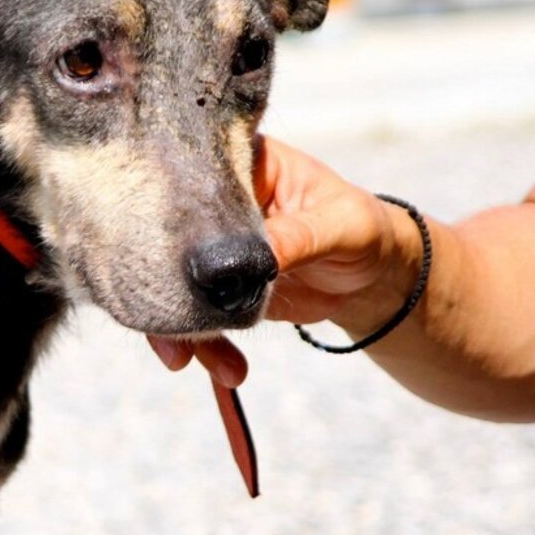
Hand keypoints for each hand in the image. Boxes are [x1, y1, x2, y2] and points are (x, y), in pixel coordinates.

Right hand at [147, 135, 420, 379]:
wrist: (375, 280)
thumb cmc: (363, 230)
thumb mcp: (342, 224)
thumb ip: (297, 236)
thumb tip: (252, 256)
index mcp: (238, 165)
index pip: (188, 178)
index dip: (165, 209)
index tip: (159, 247)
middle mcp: (211, 204)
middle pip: (163, 238)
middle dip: (162, 286)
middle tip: (171, 330)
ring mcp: (208, 252)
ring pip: (171, 285)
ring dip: (181, 330)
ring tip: (211, 364)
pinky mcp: (212, 290)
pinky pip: (192, 317)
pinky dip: (203, 347)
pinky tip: (228, 369)